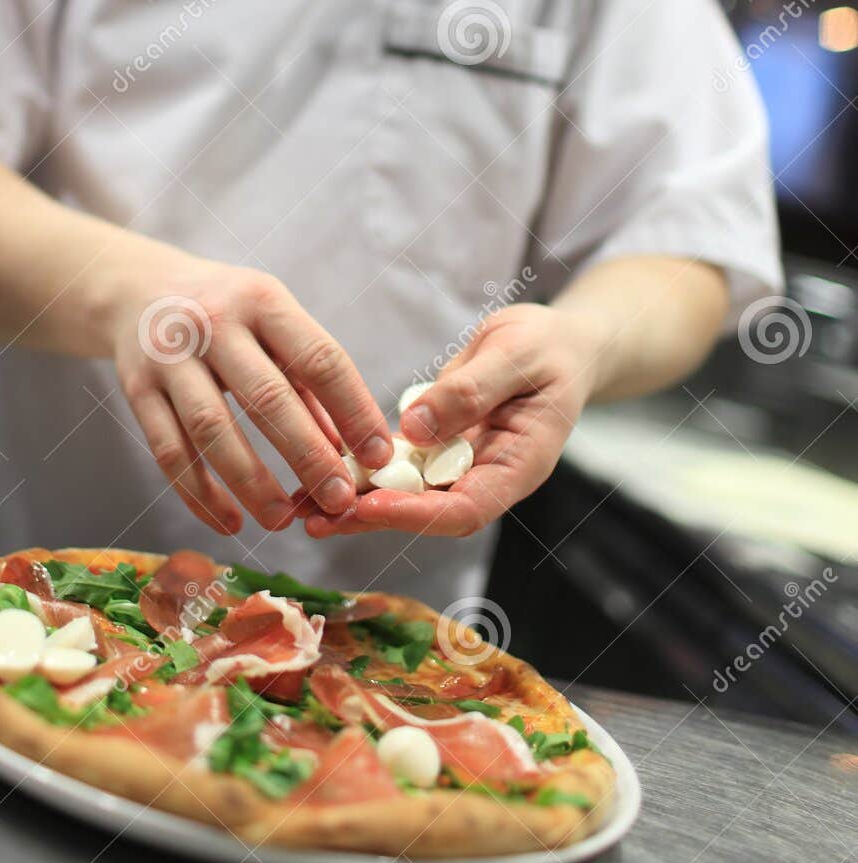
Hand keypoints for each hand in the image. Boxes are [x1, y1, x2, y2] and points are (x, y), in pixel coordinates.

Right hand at [112, 253, 393, 535]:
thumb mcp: (272, 322)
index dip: (354, 411)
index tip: (379, 456)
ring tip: (283, 521)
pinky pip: (169, 453)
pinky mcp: (136, 389)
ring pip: (213, 430)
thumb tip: (351, 450)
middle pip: (268, 398)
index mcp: (262, 300)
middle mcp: (213, 323)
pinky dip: (200, 496)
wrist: (137, 289)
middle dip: (309, 456)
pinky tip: (229, 523)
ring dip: (252, 485)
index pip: (319, 359)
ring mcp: (169, 355)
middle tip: (338, 500)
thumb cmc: (226, 313)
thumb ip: (310, 381)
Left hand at [303, 302, 602, 538]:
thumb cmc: (550, 348)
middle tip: (316, 518)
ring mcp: (461, 464)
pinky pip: (398, 464)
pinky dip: (362, 467)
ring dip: (356, 500)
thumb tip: (415, 427)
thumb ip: (470, 391)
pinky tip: (320, 466)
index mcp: (520, 466)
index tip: (370, 506)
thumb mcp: (516, 357)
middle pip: (427, 512)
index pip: (466, 508)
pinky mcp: (438, 445)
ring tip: (302, 505)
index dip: (417, 514)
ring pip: (406, 494)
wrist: (560, 345)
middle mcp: (486, 475)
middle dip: (371, 517)